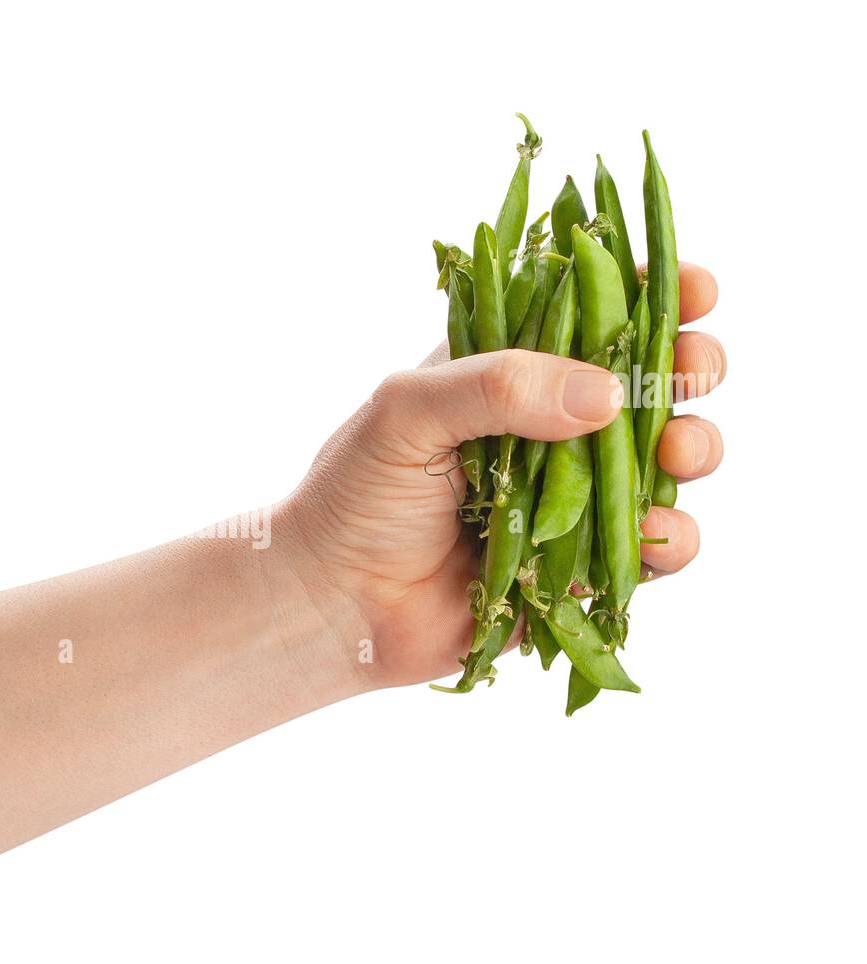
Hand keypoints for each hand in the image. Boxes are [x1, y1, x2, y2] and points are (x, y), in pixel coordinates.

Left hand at [279, 264, 723, 687]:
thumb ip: (495, 386)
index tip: (695, 291)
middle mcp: (546, 430)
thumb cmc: (353, 497)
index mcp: (505, 374)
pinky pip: (648, 549)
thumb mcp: (407, 413)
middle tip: (697, 373)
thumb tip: (605, 394)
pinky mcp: (579, 567)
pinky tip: (662, 533)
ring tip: (680, 453)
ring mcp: (569, 499)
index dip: (650, 298)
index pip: (590, 317)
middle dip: (689, 370)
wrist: (334, 605)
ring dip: (693, 449)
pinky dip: (670, 539)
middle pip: (646, 385)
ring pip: (662, 464)